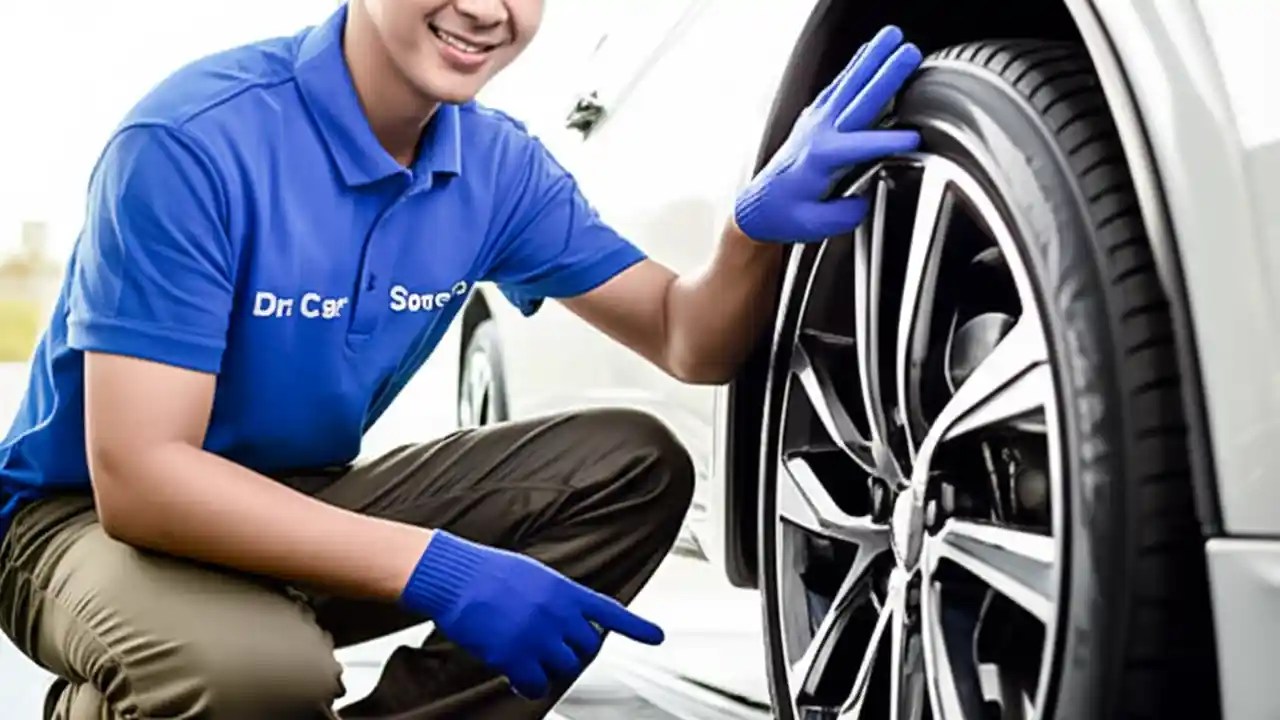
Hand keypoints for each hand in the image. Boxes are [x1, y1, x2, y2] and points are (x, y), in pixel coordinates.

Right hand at [400, 530, 663, 698]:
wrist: (455, 575)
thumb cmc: (487, 572)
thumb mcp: (533, 575)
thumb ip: (556, 598)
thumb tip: (566, 620)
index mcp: (564, 590)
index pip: (609, 610)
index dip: (635, 627)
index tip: (657, 637)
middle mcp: (559, 614)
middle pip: (586, 649)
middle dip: (571, 652)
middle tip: (549, 650)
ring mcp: (539, 636)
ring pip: (563, 668)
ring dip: (548, 669)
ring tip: (528, 660)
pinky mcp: (515, 656)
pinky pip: (535, 685)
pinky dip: (528, 686)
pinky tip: (517, 679)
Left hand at [734, 25, 922, 242]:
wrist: (758, 205)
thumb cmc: (785, 215)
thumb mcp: (815, 226)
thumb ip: (846, 213)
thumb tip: (866, 199)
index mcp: (820, 160)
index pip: (860, 147)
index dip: (887, 143)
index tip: (913, 139)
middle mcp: (818, 134)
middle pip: (859, 100)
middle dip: (886, 76)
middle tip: (908, 54)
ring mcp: (816, 121)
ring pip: (849, 84)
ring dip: (872, 58)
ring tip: (892, 37)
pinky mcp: (814, 116)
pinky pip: (839, 85)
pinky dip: (855, 66)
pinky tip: (869, 51)